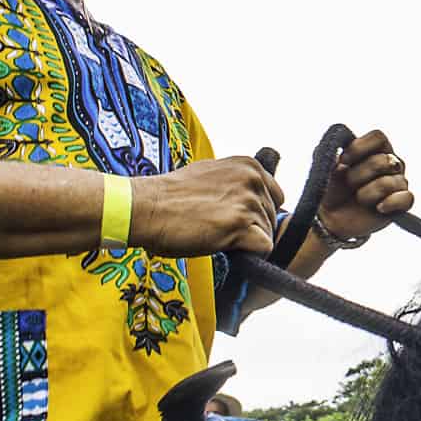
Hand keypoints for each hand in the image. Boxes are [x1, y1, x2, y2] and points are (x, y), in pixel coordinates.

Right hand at [131, 157, 283, 255]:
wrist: (145, 208)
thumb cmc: (172, 196)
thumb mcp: (211, 174)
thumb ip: (237, 182)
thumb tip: (256, 197)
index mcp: (248, 165)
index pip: (275, 196)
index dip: (257, 212)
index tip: (235, 218)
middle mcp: (252, 179)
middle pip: (272, 217)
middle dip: (251, 228)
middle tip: (219, 227)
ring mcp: (247, 202)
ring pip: (267, 234)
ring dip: (245, 241)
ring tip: (215, 234)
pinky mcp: (240, 225)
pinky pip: (264, 248)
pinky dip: (248, 254)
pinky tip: (224, 247)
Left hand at [315, 129, 413, 245]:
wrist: (333, 217)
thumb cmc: (333, 187)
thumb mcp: (325, 169)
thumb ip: (329, 156)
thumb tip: (337, 157)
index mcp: (375, 149)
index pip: (378, 137)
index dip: (360, 148)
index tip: (343, 161)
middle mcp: (391, 162)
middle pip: (384, 161)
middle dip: (359, 175)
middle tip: (349, 184)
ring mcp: (399, 182)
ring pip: (389, 183)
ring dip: (367, 193)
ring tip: (359, 198)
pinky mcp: (402, 203)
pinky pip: (406, 199)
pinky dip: (390, 203)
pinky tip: (378, 208)